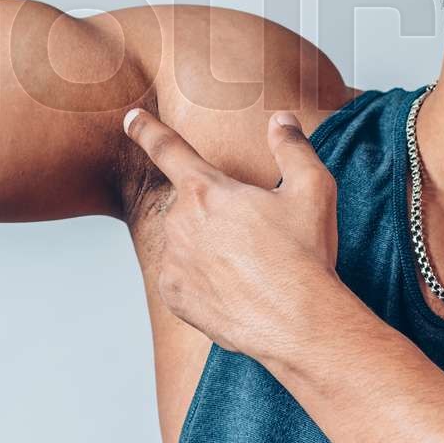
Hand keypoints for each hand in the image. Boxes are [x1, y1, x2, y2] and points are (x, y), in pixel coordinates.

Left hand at [122, 106, 341, 357]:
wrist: (298, 322)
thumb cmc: (304, 255)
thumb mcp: (312, 189)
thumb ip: (292, 146)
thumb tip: (280, 120)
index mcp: (206, 190)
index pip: (168, 148)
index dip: (147, 130)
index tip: (130, 120)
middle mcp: (179, 222)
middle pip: (190, 204)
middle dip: (216, 213)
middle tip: (256, 237)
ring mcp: (173, 261)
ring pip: (186, 241)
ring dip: (208, 245)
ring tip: (251, 266)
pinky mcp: (173, 296)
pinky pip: (182, 277)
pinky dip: (202, 278)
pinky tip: (234, 287)